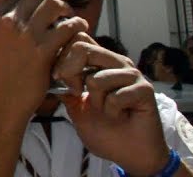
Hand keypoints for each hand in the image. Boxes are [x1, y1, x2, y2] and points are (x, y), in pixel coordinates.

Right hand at [0, 0, 88, 120]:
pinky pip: (67, 27)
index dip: (25, 8)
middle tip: (54, 15)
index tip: (34, 15)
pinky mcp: (44, 49)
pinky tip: (80, 27)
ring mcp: (26, 34)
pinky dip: (76, 24)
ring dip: (63, 9)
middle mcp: (6, 21)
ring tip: (69, 17)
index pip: (12, 1)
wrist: (2, 103)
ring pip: (51, 5)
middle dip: (43, 6)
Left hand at [55, 37, 169, 174]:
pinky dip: (112, 112)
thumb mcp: (75, 107)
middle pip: (83, 48)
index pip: (77, 39)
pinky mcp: (145, 89)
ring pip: (96, 77)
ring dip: (95, 101)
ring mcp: (132, 74)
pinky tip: (120, 116)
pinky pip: (116, 96)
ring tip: (105, 110)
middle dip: (70, 72)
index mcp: (100, 62)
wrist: (130, 154)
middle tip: (76, 93)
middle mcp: (116, 62)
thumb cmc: (104, 130)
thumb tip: (47, 68)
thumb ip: (64, 86)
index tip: (57, 77)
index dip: (61, 55)